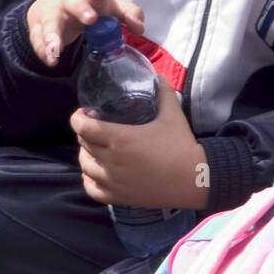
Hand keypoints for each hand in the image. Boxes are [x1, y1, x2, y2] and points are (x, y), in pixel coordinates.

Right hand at [27, 0, 144, 65]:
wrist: (53, 7)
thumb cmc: (90, 6)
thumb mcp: (111, 7)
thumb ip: (130, 14)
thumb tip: (140, 28)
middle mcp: (70, 1)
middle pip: (74, 1)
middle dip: (81, 9)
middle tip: (91, 19)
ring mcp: (53, 14)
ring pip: (51, 22)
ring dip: (53, 35)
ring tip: (56, 50)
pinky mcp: (39, 29)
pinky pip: (38, 40)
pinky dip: (44, 51)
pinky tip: (50, 60)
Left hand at [71, 78, 209, 210]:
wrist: (195, 180)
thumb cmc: (182, 146)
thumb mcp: (173, 114)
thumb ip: (163, 92)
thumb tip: (160, 76)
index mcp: (121, 139)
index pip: (84, 127)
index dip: (78, 118)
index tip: (84, 113)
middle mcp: (112, 161)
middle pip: (83, 144)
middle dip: (84, 133)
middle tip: (94, 127)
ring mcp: (114, 181)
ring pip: (85, 166)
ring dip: (86, 155)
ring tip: (95, 148)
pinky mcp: (119, 197)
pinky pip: (92, 189)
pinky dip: (89, 179)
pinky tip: (97, 171)